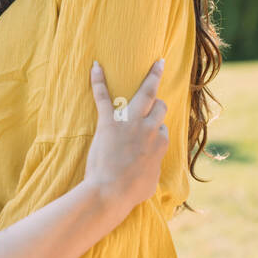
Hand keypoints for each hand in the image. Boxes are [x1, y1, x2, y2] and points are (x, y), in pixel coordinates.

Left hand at [83, 59, 169, 214]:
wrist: (111, 192)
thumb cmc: (130, 192)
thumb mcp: (150, 184)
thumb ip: (152, 172)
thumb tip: (150, 173)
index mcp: (160, 144)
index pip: (162, 129)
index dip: (156, 130)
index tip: (149, 135)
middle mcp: (149, 129)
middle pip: (159, 106)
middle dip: (158, 100)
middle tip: (158, 88)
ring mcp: (129, 123)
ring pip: (145, 94)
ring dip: (150, 79)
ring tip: (154, 66)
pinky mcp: (108, 122)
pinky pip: (103, 96)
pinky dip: (97, 81)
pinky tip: (95, 66)